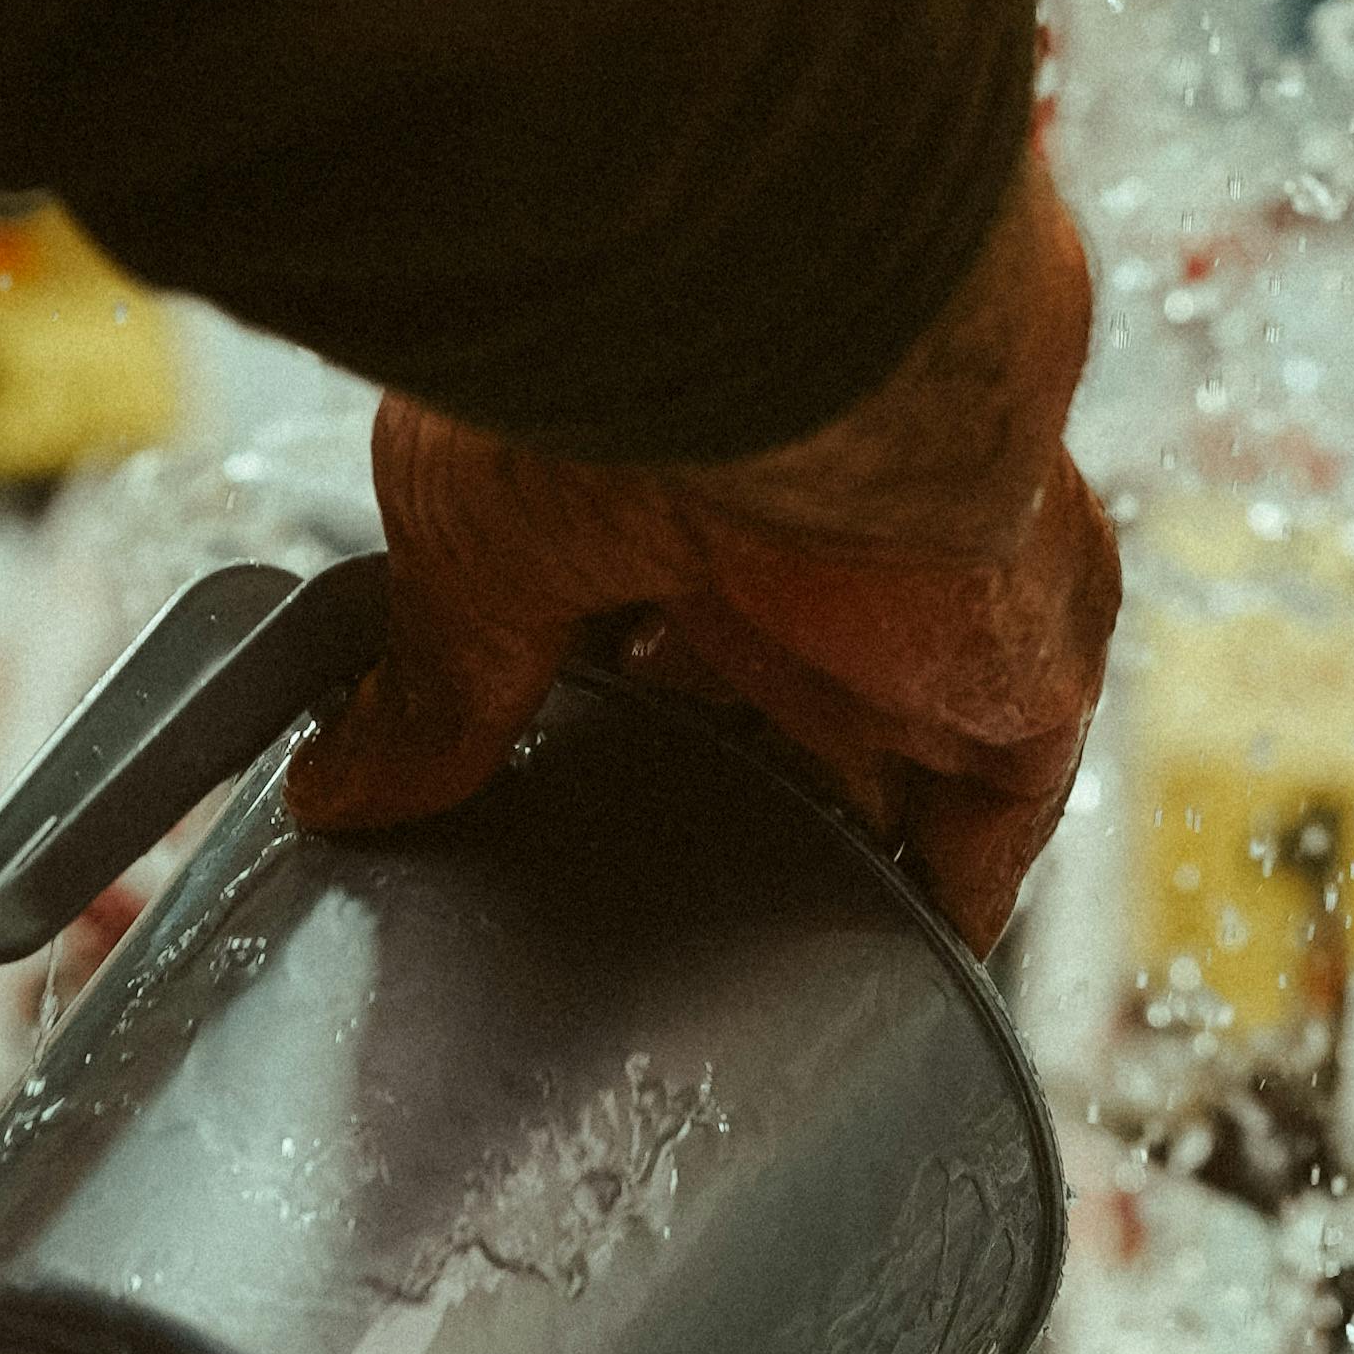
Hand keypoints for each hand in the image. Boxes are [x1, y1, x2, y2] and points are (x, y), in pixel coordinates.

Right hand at [283, 148, 1116, 946]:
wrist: (805, 356)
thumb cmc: (629, 379)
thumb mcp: (476, 534)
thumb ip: (437, 670)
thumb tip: (337, 783)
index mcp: (691, 497)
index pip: (660, 625)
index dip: (612, 716)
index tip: (543, 803)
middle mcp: (823, 561)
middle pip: (779, 716)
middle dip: (722, 803)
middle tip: (634, 914)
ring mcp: (931, 630)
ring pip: (887, 783)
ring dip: (834, 875)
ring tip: (753, 998)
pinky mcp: (1017, 693)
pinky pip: (997, 836)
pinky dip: (948, 918)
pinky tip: (896, 994)